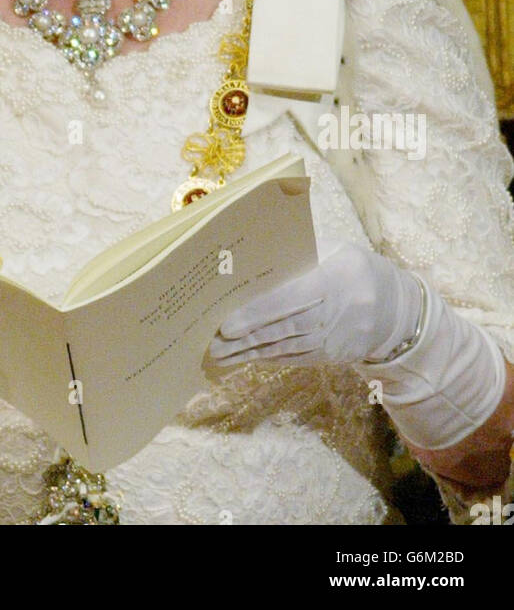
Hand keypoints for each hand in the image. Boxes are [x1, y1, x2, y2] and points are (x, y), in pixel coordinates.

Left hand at [209, 240, 422, 368]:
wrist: (395, 308)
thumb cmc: (354, 268)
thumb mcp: (334, 251)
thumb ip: (300, 253)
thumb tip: (256, 253)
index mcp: (338, 278)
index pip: (292, 298)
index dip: (259, 312)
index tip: (229, 322)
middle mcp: (340, 312)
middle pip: (286, 327)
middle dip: (247, 336)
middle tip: (214, 342)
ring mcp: (338, 339)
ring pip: (288, 348)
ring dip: (251, 352)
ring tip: (220, 354)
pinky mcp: (334, 357)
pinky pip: (297, 358)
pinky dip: (269, 358)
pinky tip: (246, 358)